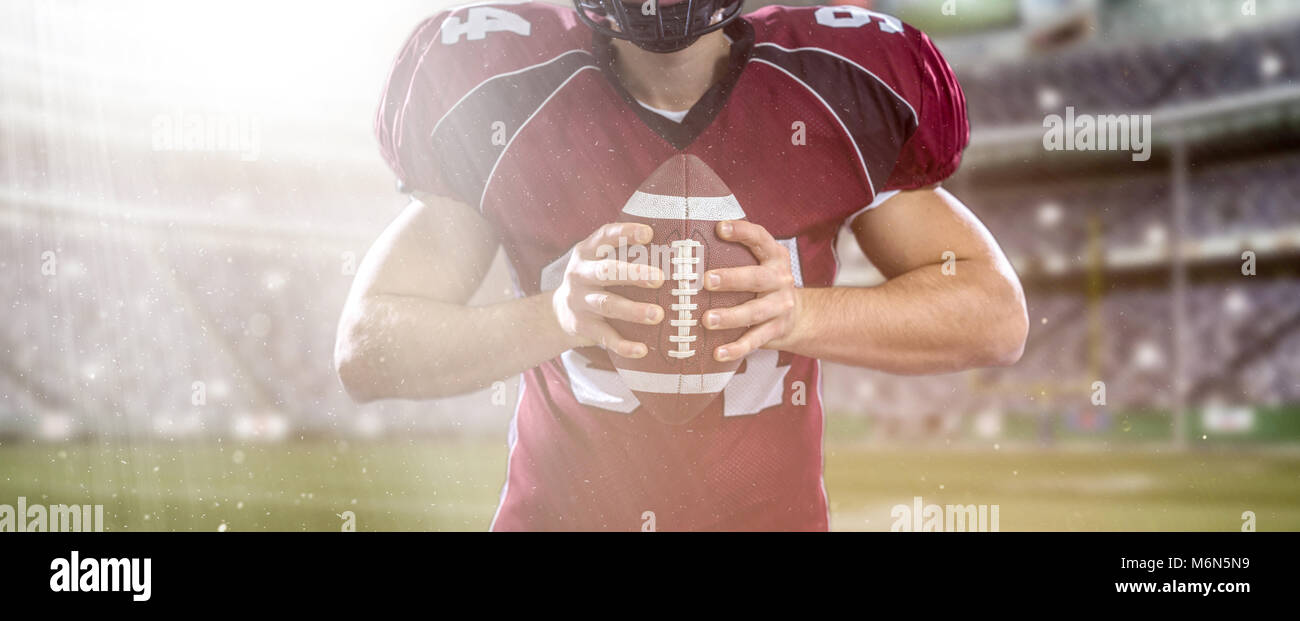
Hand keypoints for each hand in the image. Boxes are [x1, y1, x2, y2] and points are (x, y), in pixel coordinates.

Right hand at [552, 222, 664, 357]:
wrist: (558, 312)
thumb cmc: (595, 281)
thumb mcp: (599, 260)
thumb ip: (623, 253)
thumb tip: (674, 249)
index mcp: (587, 253)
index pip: (605, 237)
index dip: (625, 233)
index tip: (649, 233)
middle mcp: (580, 274)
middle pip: (606, 272)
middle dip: (633, 274)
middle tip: (660, 279)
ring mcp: (579, 301)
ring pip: (607, 304)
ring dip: (633, 310)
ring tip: (658, 315)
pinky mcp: (582, 326)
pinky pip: (604, 337)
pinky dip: (623, 345)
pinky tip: (642, 350)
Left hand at [703, 220, 799, 361]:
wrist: (799, 315)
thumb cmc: (764, 283)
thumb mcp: (760, 263)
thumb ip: (736, 253)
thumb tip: (688, 243)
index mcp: (774, 256)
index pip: (760, 238)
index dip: (742, 231)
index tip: (720, 228)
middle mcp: (780, 279)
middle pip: (756, 278)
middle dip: (731, 279)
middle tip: (706, 280)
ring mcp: (780, 306)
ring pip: (754, 312)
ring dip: (730, 316)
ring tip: (707, 320)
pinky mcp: (776, 330)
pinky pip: (755, 340)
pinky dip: (736, 348)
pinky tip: (717, 353)